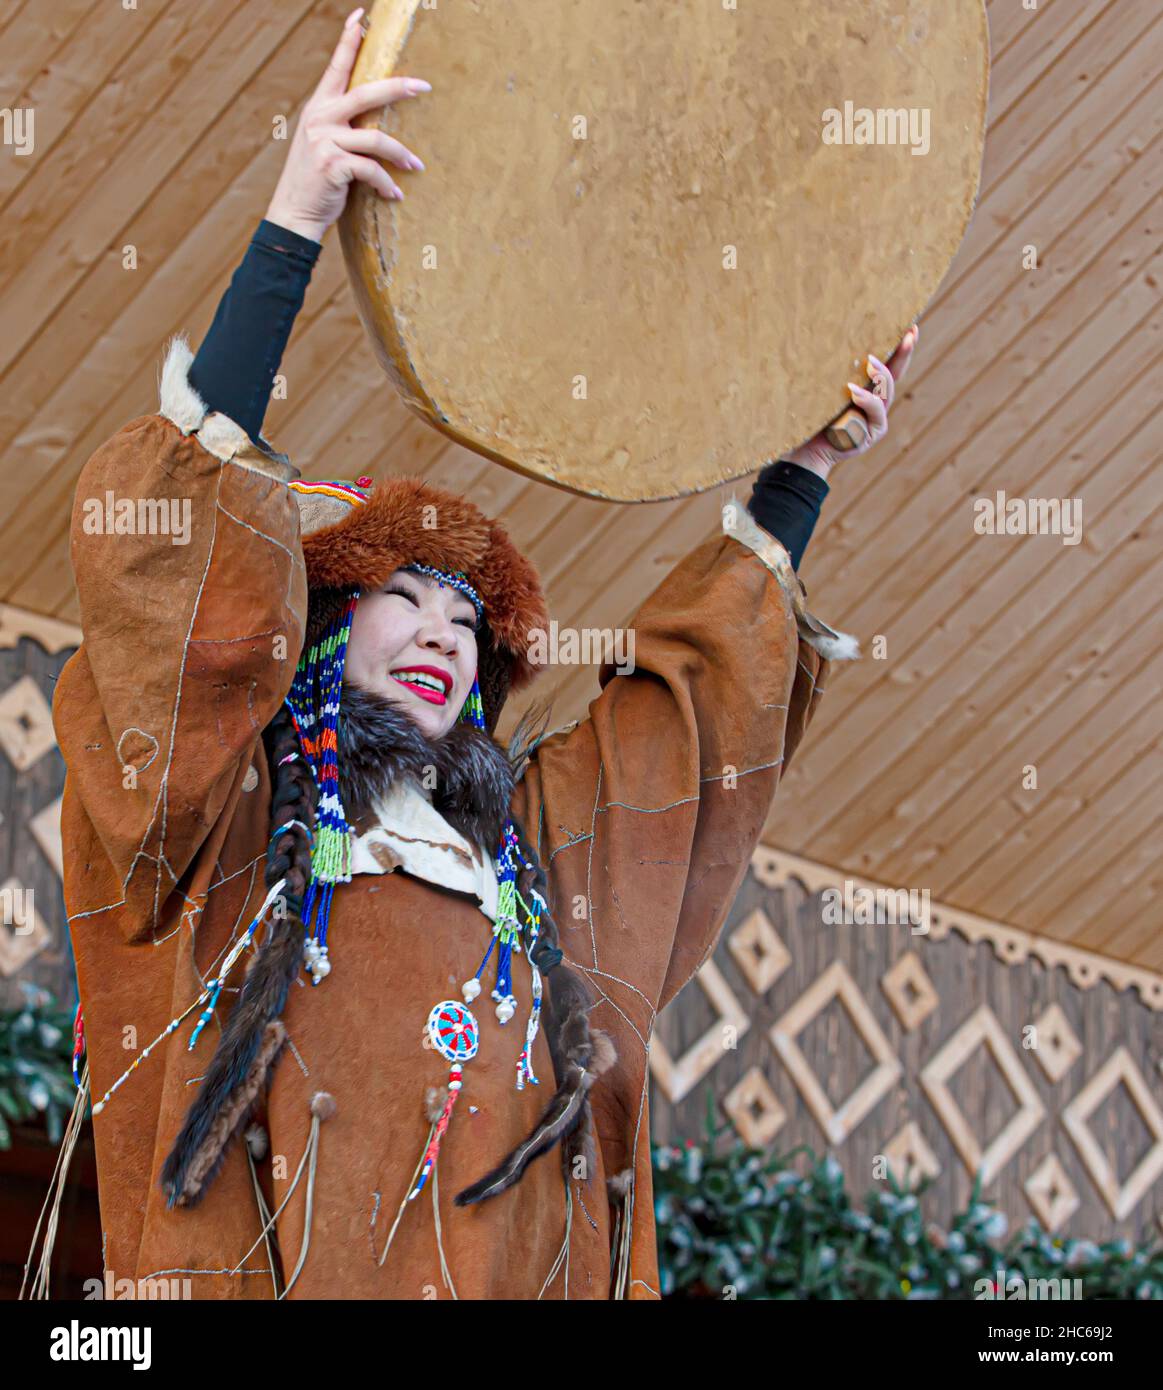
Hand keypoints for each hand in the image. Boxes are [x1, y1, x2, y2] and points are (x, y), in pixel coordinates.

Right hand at [265, 7, 429, 243]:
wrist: (295, 214)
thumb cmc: (317, 182)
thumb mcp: (325, 146)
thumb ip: (343, 127)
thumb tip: (377, 121)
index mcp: (318, 108)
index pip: (336, 67)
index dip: (348, 40)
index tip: (360, 16)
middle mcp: (319, 118)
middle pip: (366, 93)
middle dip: (398, 87)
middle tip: (424, 86)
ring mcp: (325, 141)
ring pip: (376, 139)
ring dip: (401, 155)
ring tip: (416, 167)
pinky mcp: (332, 165)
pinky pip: (371, 170)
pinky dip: (387, 184)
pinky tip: (395, 195)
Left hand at [782, 324, 919, 481]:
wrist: (806, 449)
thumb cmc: (812, 414)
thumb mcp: (824, 388)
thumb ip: (833, 371)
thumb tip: (828, 334)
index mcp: (868, 387)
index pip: (888, 363)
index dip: (901, 346)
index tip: (912, 326)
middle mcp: (876, 400)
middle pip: (895, 375)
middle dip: (904, 354)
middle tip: (909, 336)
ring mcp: (877, 418)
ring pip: (886, 393)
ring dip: (880, 375)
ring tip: (870, 362)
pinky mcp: (873, 433)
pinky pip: (874, 413)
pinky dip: (865, 401)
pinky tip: (853, 391)